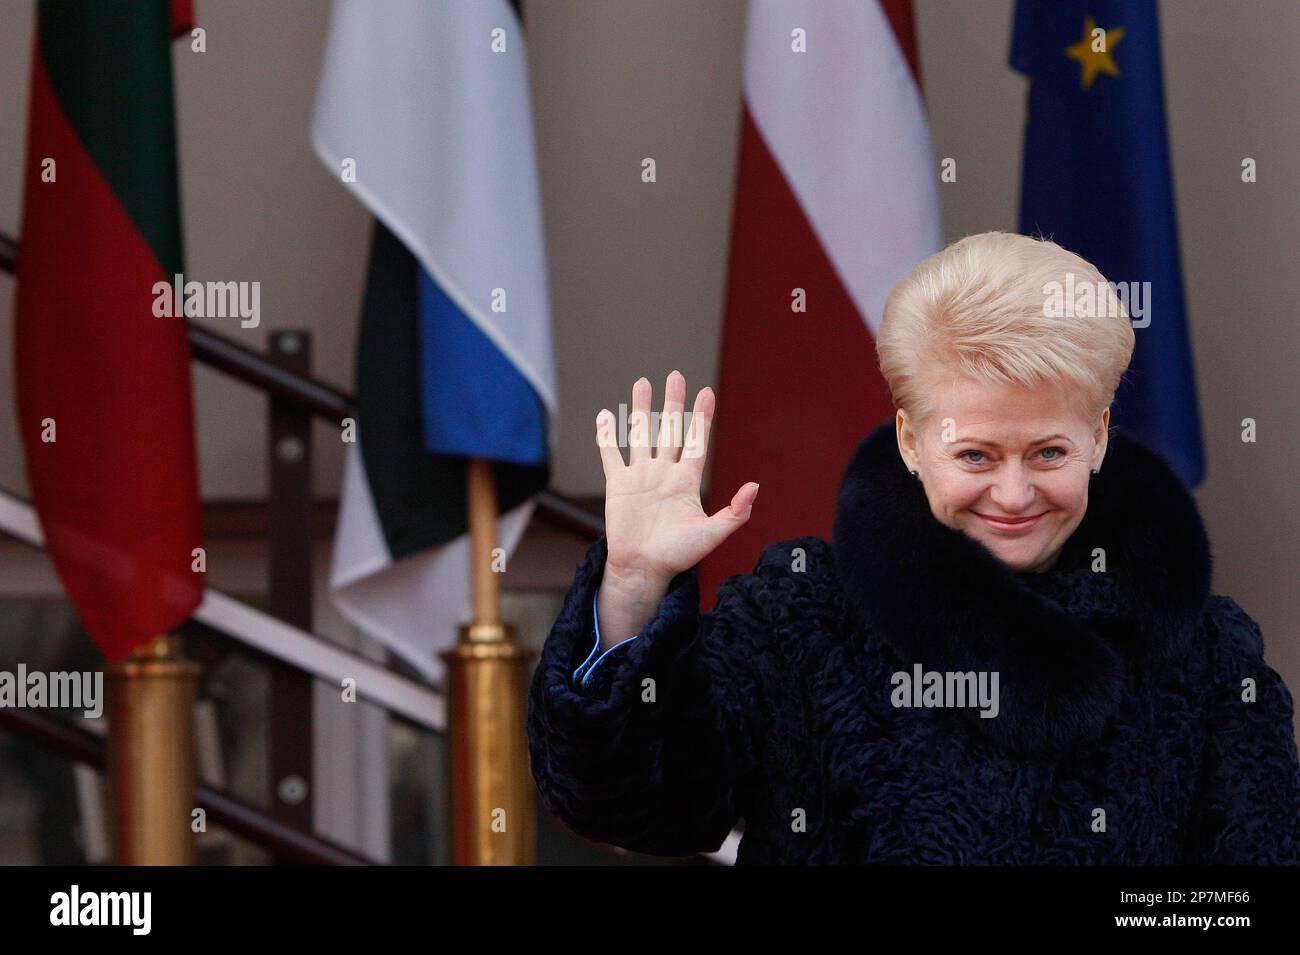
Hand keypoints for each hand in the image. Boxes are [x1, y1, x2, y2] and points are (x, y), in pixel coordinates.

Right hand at [596, 370, 758, 590]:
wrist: (643, 569)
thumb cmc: (678, 555)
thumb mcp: (711, 535)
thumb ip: (734, 513)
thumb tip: (754, 487)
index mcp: (686, 481)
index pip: (695, 442)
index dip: (701, 418)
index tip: (707, 393)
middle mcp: (664, 472)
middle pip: (669, 430)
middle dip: (673, 403)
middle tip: (676, 375)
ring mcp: (640, 476)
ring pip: (640, 434)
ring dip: (640, 409)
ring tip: (642, 383)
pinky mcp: (618, 485)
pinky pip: (611, 455)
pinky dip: (607, 436)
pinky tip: (605, 416)